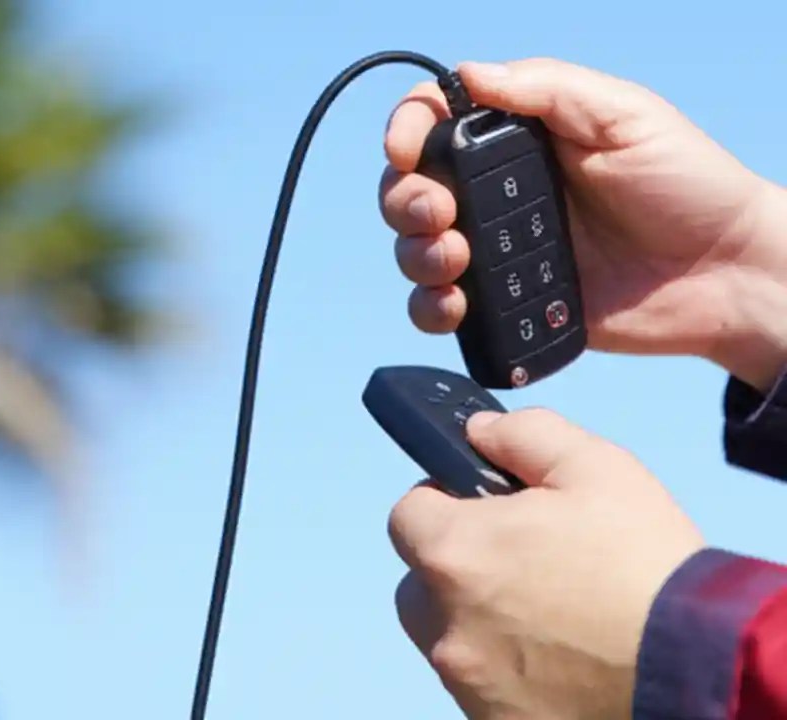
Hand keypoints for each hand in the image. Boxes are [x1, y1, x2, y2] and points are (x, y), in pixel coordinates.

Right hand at [379, 57, 786, 391]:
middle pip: (409, 190)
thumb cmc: (688, 185)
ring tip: (455, 262)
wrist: (724, 274)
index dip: (406, 130)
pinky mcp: (505, 306)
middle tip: (442, 215)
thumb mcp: (624, 115)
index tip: (406, 152)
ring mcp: (497, 253)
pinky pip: (441, 309)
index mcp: (518, 140)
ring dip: (415, 255)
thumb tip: (469, 73)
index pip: (436, 122)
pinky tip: (454, 305)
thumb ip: (547, 88)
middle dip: (406, 202)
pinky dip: (431, 308)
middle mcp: (496, 194)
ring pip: (415, 252)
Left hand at [388, 408, 703, 718]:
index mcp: (455, 551)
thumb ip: (526, 436)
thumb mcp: (598, 469)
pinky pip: (482, 684)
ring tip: (551, 616)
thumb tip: (481, 431)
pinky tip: (562, 659)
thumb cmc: (645, 566)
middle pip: (422, 581)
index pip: (408, 514)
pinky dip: (509, 669)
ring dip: (480, 620)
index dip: (445, 502)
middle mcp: (444, 622)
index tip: (486, 509)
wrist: (698, 668)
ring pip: (448, 636)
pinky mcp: (494, 719)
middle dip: (460, 566)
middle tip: (526, 564)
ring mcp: (466, 679)